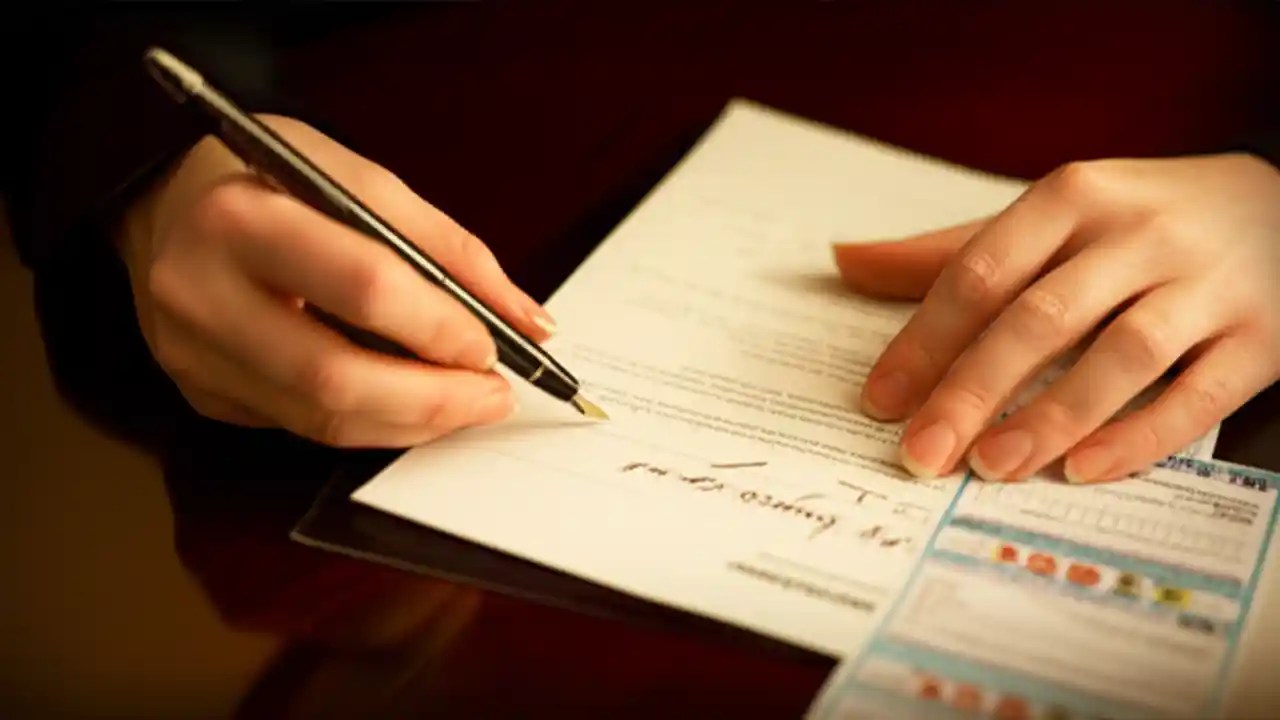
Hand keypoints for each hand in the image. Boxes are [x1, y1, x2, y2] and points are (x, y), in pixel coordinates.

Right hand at [116, 115, 555, 446]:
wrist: (166, 198)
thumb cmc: (271, 177)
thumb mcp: (361, 179)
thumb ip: (449, 249)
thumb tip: (529, 322)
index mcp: (242, 219)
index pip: (362, 287)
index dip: (439, 326)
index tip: (493, 345)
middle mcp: (201, 295)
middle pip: (336, 378)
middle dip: (433, 400)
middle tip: (493, 396)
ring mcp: (192, 355)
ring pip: (321, 419)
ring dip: (410, 421)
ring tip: (463, 403)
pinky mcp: (201, 392)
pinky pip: (301, 425)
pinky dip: (370, 420)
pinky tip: (407, 403)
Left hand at [834, 153, 1279, 483]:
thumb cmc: (1134, 224)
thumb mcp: (1048, 219)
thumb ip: (951, 251)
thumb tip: (844, 262)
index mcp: (1073, 197)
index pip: (980, 271)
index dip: (924, 341)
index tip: (878, 402)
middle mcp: (1139, 234)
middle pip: (1040, 318)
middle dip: (971, 391)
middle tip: (920, 455)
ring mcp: (1206, 285)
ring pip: (1121, 356)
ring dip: (1052, 417)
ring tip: (991, 467)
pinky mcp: (1262, 335)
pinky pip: (1200, 394)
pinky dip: (1141, 435)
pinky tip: (1085, 470)